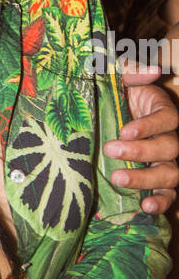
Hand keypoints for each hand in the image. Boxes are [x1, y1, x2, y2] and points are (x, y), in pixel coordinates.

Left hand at [106, 60, 178, 214]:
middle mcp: (171, 138)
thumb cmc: (118, 100)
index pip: (167, 118)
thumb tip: (154, 70)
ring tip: (118, 179)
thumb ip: (134, 72)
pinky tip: (144, 208)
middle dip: (140, 151)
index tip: (124, 130)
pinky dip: (160, 203)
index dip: (148, 125)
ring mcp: (167, 162)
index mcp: (164, 113)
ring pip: (170, 173)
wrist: (108, 120)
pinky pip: (168, 195)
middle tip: (110, 150)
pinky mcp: (159, 182)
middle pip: (170, 147)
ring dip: (146, 178)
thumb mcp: (122, 80)